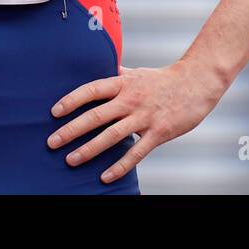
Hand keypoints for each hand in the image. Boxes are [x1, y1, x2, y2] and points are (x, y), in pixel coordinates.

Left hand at [46, 60, 224, 183]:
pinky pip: (135, 153)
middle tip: (52, 142)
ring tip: (71, 160)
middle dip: (71, 130)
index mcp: (123, 83)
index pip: (91, 90)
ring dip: (89, 149)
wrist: (197, 83)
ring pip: (112, 136)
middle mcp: (130, 99)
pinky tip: (104, 177)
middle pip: (96, 115)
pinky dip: (119, 166)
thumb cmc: (163, 80)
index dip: (71, 100)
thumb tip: (97, 71)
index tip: (54, 112)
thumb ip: (116, 76)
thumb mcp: (137, 74)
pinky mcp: (158, 133)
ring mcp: (144, 117)